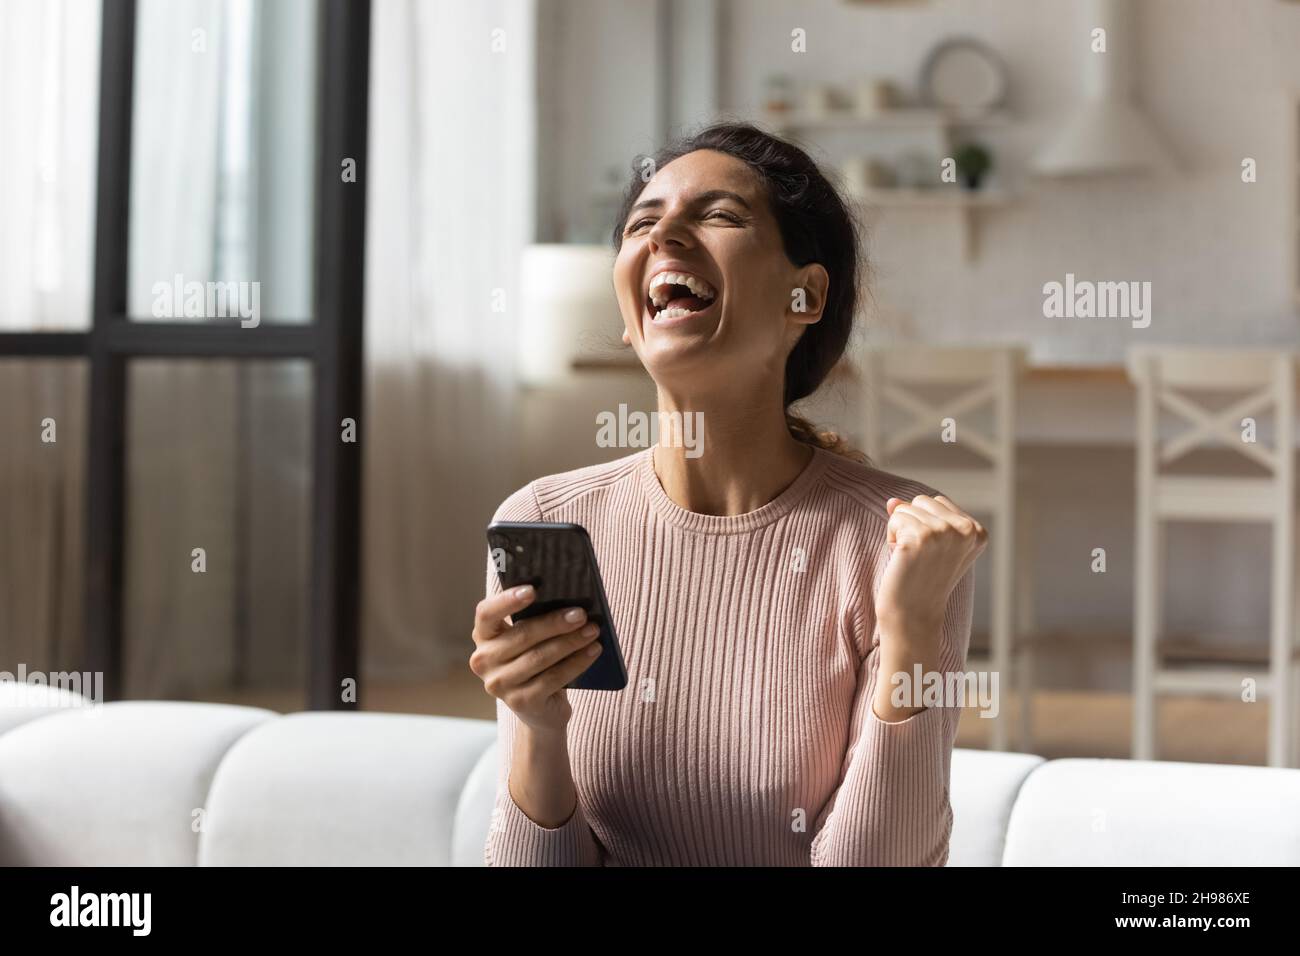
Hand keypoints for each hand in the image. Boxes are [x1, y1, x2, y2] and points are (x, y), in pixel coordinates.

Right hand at [469, 585, 602, 733]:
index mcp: (484, 636)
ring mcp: (500, 684)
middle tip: (581, 614)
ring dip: (570, 642)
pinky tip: (593, 651)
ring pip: (539, 657)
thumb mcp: (531, 640)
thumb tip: (569, 602)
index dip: (507, 601)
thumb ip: (537, 619)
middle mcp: (484, 661)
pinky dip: (577, 662)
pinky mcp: (521, 702)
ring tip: (593, 630)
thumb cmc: (537, 660)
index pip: (486, 613)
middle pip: (522, 636)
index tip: (532, 590)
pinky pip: (553, 678)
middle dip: (555, 623)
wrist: (541, 709)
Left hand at [876, 494, 986, 645]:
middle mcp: (965, 530)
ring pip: (905, 508)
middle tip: (918, 557)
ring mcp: (944, 532)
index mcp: (977, 532)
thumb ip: (920, 517)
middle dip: (912, 523)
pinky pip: (894, 518)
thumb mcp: (932, 544)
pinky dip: (891, 537)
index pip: (938, 501)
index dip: (926, 525)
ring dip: (900, 532)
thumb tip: (892, 500)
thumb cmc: (921, 581)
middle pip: (922, 500)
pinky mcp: (921, 537)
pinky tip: (901, 559)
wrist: (912, 614)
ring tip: (910, 559)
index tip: (932, 554)